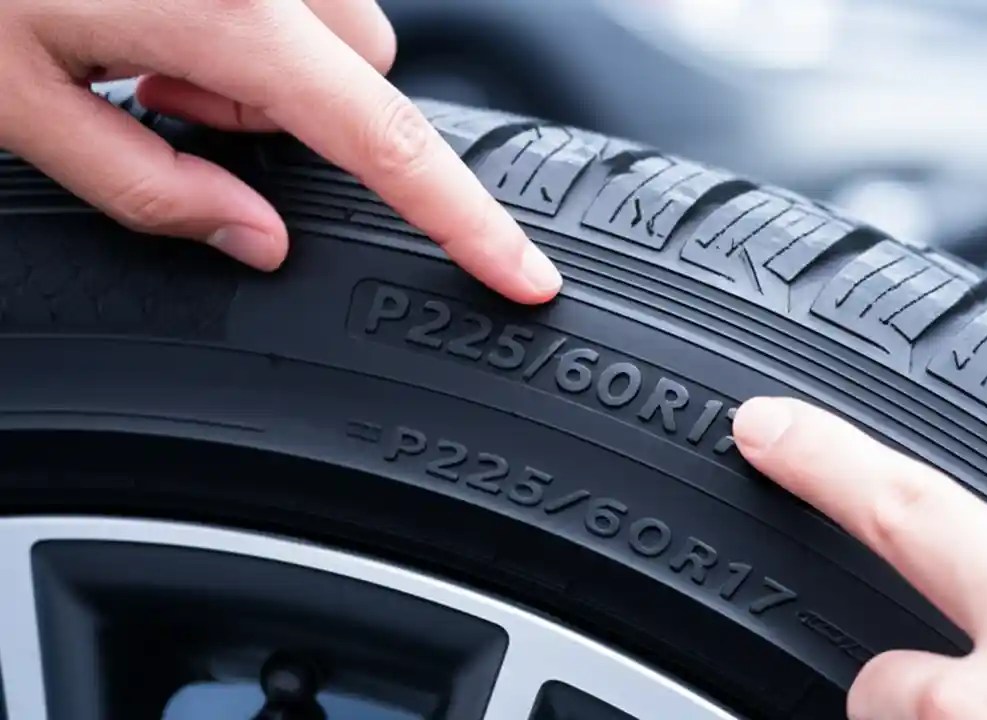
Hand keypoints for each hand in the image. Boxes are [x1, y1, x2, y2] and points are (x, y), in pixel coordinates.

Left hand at [0, 0, 560, 302]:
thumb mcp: (15, 103)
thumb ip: (150, 189)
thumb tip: (257, 241)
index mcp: (227, 13)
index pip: (384, 144)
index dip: (465, 223)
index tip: (524, 275)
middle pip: (368, 74)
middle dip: (299, 114)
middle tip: (177, 103)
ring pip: (335, 29)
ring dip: (268, 64)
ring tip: (153, 47)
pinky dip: (253, 17)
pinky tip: (163, 8)